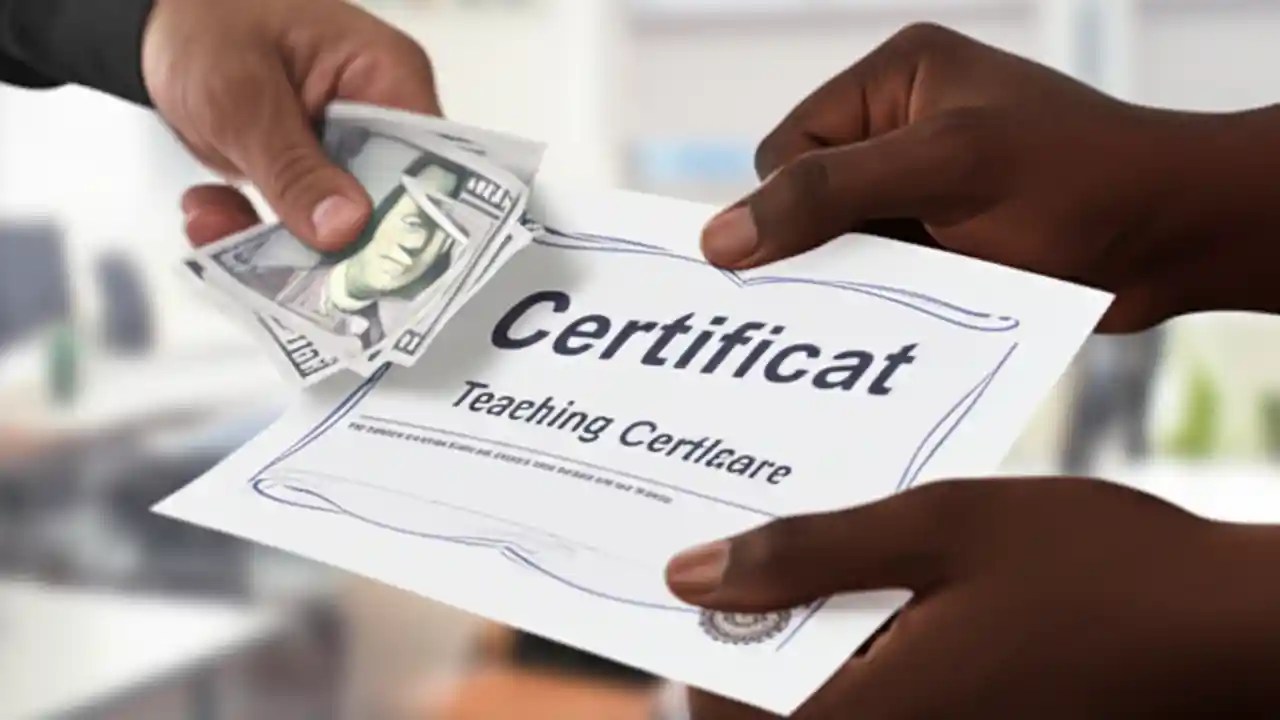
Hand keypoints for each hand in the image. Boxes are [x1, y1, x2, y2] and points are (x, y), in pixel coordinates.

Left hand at [142, 0, 440, 249]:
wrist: (159, 25)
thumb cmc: (206, 23)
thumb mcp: (242, 94)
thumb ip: (292, 166)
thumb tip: (346, 228)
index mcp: (387, 78)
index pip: (425, 164)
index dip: (406, 222)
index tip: (367, 266)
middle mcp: (378, 119)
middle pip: (386, 208)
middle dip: (329, 245)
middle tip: (283, 270)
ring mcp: (345, 152)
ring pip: (338, 230)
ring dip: (278, 245)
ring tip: (216, 224)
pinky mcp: (312, 178)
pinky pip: (301, 228)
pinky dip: (253, 235)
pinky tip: (212, 211)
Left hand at [667, 477, 1279, 718]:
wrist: (1231, 629)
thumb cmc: (1098, 569)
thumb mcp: (940, 527)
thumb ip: (809, 553)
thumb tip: (690, 574)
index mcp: (873, 714)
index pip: (725, 708)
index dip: (696, 647)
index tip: (690, 583)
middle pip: (779, 706)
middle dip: (755, 634)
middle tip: (750, 551)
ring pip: (837, 699)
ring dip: (815, 635)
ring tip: (824, 552)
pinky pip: (894, 698)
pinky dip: (872, 647)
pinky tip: (891, 582)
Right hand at [702, 23, 1279, 331]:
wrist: (1174, 237)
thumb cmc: (1073, 181)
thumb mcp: (941, 172)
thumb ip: (825, 196)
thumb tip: (719, 239)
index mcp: (893, 77)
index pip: (787, 149)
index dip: (790, 204)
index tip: (822, 250)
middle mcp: (901, 124)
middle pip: (807, 200)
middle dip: (826, 245)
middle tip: (868, 275)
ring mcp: (923, 184)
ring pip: (841, 243)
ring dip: (861, 278)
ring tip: (905, 293)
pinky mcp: (943, 237)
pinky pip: (881, 272)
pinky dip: (888, 298)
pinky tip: (912, 312)